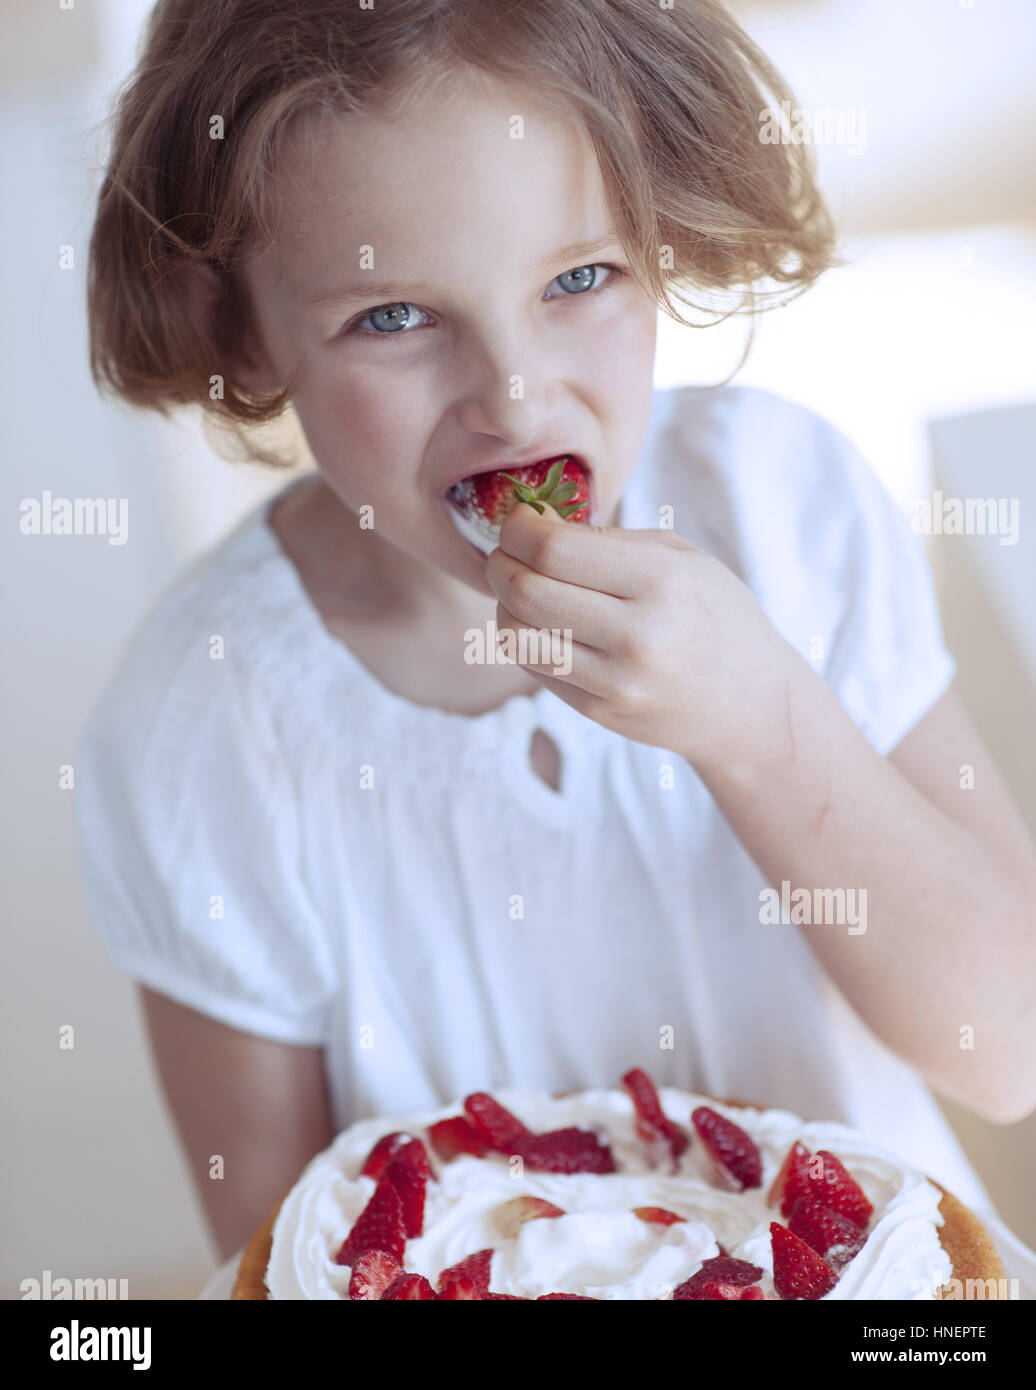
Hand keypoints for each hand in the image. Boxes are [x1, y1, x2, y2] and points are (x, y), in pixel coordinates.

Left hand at [485, 500, 797, 769]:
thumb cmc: (715, 616)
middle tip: (506, 551)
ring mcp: (615, 681)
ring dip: (503, 603)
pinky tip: (542, 621)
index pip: (554, 549)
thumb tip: (536, 524)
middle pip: (525, 590)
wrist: (750, 705)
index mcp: (661, 581)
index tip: (520, 520)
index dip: (518, 528)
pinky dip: (524, 636)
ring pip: (516, 634)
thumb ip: (609, 539)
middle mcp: (637, 635)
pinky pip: (534, 666)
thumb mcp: (683, 558)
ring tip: (521, 587)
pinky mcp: (599, 712)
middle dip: (500, 562)